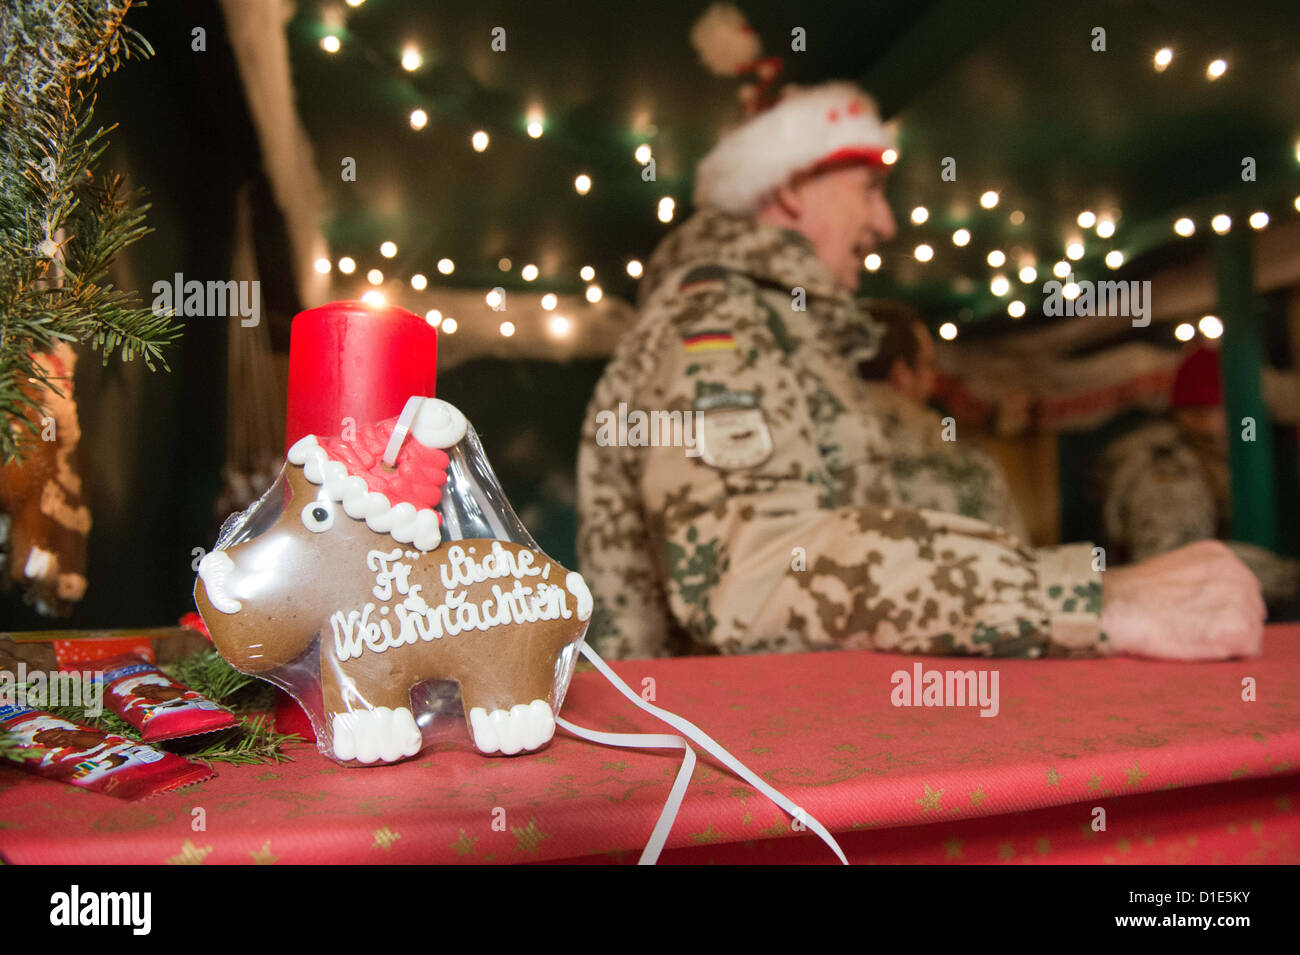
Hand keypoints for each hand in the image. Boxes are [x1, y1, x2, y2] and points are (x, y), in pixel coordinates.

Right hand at [1101, 541, 1265, 659]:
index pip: (1237, 588)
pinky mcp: (1242, 628)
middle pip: (1250, 608)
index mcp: (1219, 555)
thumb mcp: (1169, 571)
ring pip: (1250, 629)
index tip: (1192, 616)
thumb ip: (1197, 581)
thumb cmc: (1131, 596)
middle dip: (1227, 622)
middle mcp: (1238, 572)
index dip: (1216, 608)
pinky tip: (1198, 645)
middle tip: (1192, 630)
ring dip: (1226, 639)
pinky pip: (1248, 650)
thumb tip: (1206, 603)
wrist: (1119, 608)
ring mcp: (1243, 599)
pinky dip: (1226, 654)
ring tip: (1191, 637)